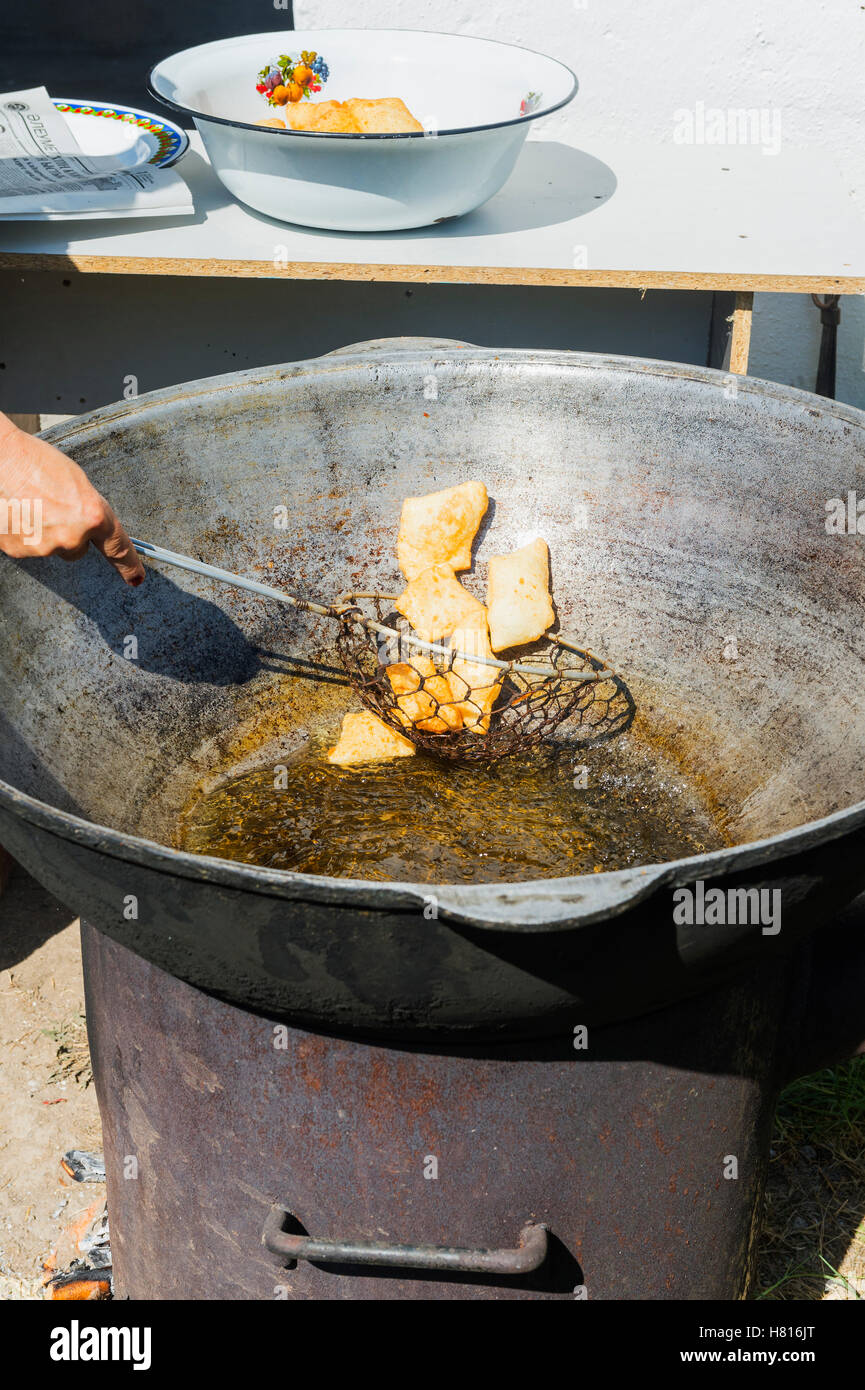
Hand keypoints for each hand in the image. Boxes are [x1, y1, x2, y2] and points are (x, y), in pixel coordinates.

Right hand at [0, 413, 144, 585]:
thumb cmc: (32, 461)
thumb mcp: (76, 482)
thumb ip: (88, 509)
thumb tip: (90, 523)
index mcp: (92, 515)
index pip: (118, 548)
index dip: (129, 566)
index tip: (135, 578)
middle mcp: (71, 536)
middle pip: (78, 549)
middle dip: (69, 533)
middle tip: (51, 507)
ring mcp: (44, 547)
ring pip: (52, 547)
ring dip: (44, 531)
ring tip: (30, 504)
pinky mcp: (19, 551)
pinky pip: (29, 546)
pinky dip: (24, 533)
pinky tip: (18, 512)